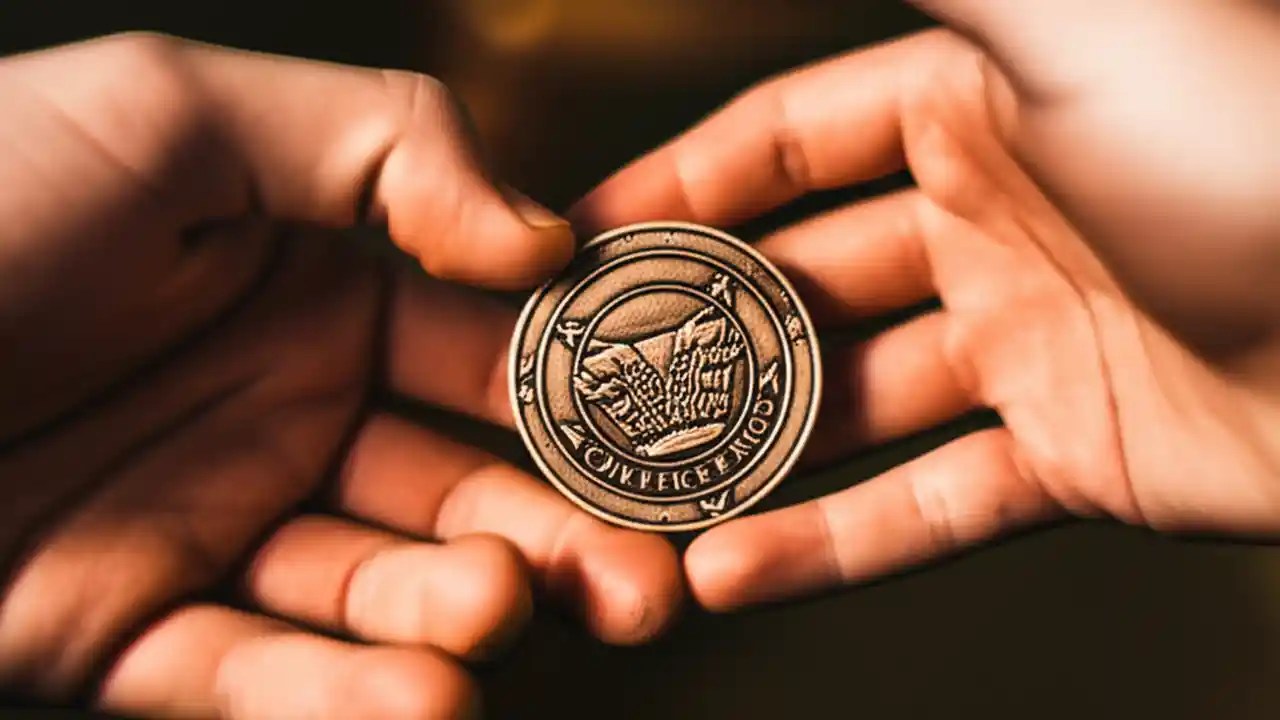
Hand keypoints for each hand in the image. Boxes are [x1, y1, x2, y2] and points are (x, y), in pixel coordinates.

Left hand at [0, 33, 679, 717]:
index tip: (670, 428)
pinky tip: (431, 701)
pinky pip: (249, 673)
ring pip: (373, 594)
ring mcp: (212, 526)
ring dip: (459, 614)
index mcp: (317, 289)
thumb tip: (544, 239)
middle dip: (561, 533)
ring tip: (509, 611)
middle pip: (459, 488)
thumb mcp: (187, 110)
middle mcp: (284, 411)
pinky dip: (341, 699)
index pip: (488, 347)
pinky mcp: (122, 630)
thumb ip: (391, 147)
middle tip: (641, 574)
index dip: (583, 389)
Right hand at [572, 0, 1279, 610]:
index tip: (578, 242)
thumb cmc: (1261, 155)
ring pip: (847, 411)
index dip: (676, 188)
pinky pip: (926, 505)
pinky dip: (829, 549)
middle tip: (585, 383)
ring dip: (743, 459)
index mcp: (977, 112)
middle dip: (691, 334)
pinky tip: (734, 571)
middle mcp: (989, 224)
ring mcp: (1025, 346)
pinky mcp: (1070, 456)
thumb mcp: (1082, 33)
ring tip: (632, 498)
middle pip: (797, 283)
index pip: (784, 146)